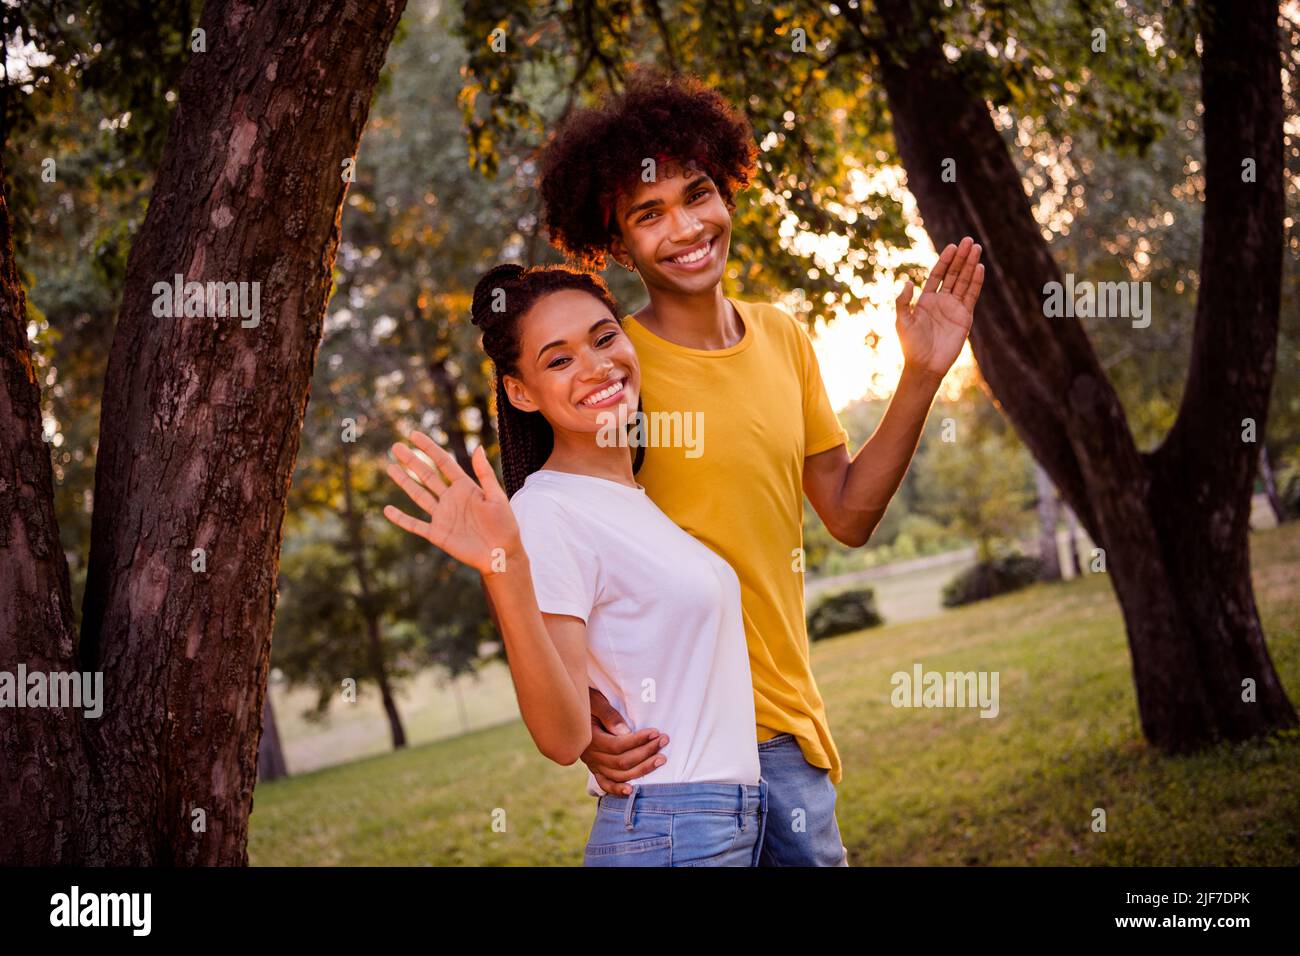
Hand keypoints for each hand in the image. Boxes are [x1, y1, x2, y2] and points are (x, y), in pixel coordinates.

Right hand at [382, 432, 519, 575]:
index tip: (414, 435)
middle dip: (411, 461)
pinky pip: (415, 525)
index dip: (429, 448)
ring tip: (390, 467)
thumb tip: (478, 448)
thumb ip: (484, 474)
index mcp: (465, 487)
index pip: (443, 463)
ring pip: (418, 495)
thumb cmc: (504, 525)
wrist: (502, 554)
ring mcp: (443, 516)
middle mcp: (451, 499)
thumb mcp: (496, 497)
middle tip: (395, 447)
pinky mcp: (438, 534)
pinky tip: (387, 510)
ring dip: (404, 482)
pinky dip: (401, 518)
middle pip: (427, 476)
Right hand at [580, 687, 667, 794]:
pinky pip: (605, 784)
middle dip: (646, 752)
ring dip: (642, 769)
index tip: (655, 732)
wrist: (568, 711)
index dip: (638, 740)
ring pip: (619, 774)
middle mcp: (590, 755)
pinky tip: (632, 790)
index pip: (618, 745)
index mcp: (589, 738)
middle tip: (664, 740)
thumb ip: (609, 716)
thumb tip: (626, 733)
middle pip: (622, 761)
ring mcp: (592, 764)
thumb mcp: (595, 701)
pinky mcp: (595, 769)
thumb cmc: (586, 701)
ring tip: (661, 759)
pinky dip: (617, 789)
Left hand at [895, 236, 983, 376]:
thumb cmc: (911, 345)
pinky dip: (976, 282)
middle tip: (969, 241)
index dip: (945, 260)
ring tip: (977, 248)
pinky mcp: (964, 317)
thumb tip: (908, 282)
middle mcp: (941, 301)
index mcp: (926, 299)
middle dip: (961, 258)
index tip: (952, 247)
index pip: (938, 274)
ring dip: (970, 265)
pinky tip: (980, 268)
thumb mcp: (902, 322)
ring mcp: (954, 308)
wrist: (925, 365)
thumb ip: (903, 302)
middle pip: (953, 274)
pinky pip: (971, 296)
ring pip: (964, 281)